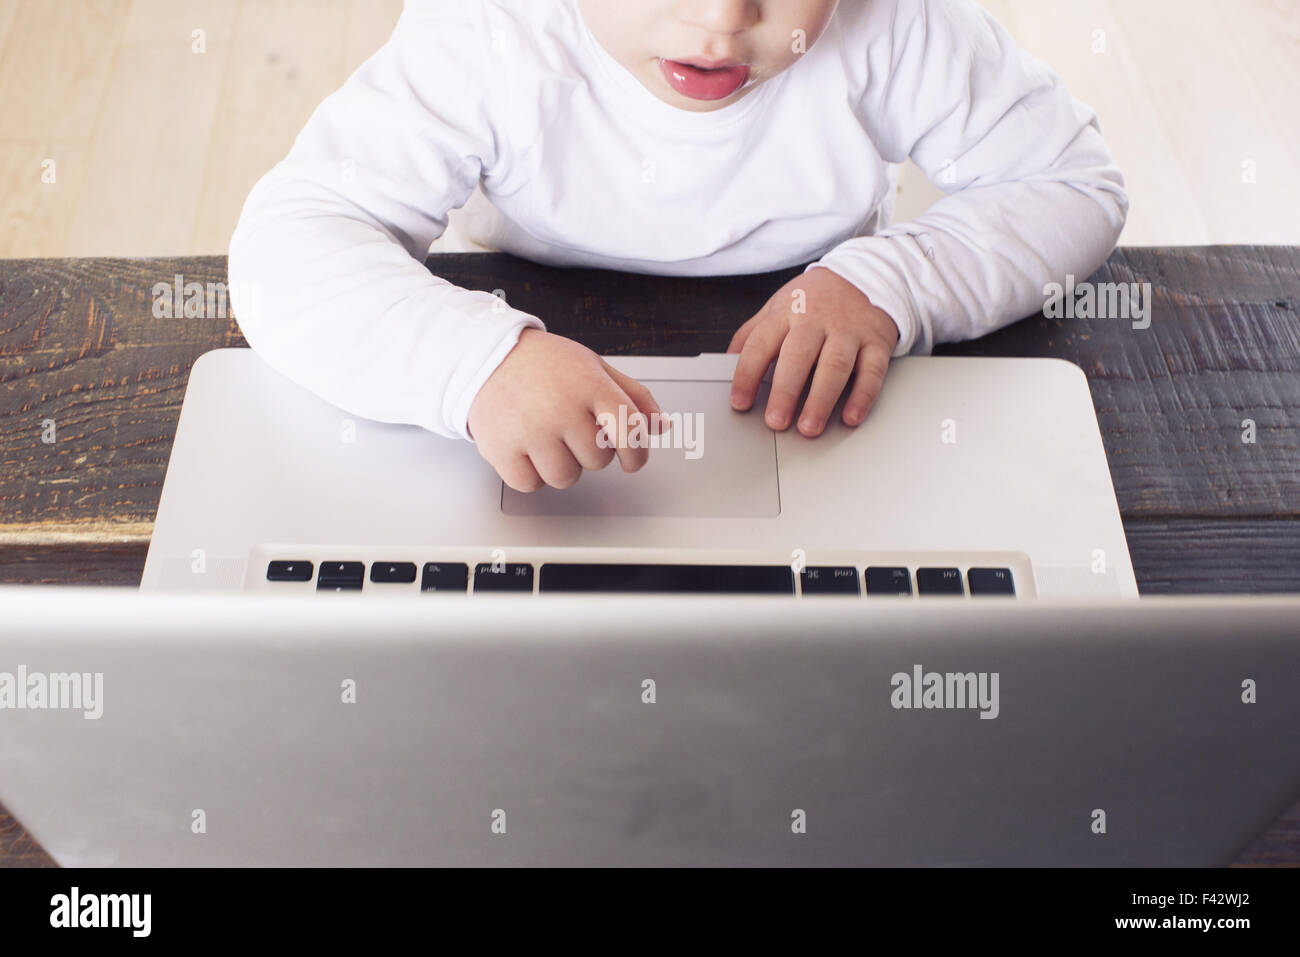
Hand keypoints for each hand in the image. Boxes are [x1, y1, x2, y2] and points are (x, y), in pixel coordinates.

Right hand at [466, 329, 662, 491]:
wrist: (486, 357)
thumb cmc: (545, 365)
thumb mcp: (593, 368)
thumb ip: (632, 396)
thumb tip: (661, 426)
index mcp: (589, 384)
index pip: (629, 430)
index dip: (637, 453)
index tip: (633, 460)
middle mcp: (561, 407)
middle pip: (598, 461)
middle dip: (589, 451)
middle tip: (569, 428)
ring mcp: (530, 429)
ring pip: (566, 478)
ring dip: (560, 465)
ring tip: (546, 437)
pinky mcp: (501, 448)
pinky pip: (531, 484)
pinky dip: (530, 473)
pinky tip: (526, 448)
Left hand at [728, 267, 899, 435]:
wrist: (866, 274)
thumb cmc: (815, 299)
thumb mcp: (778, 306)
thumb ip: (751, 333)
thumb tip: (725, 361)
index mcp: (786, 313)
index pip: (760, 344)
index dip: (747, 375)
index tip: (739, 402)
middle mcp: (817, 321)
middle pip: (798, 356)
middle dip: (785, 391)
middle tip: (775, 422)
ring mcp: (849, 331)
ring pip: (835, 365)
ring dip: (821, 399)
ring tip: (809, 427)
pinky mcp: (876, 342)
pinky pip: (872, 371)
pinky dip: (862, 396)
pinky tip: (850, 416)